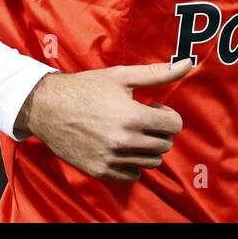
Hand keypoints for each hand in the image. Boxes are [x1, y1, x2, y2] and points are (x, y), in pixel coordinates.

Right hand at [14, 58, 191, 181]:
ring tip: (132, 132)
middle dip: (159, 131)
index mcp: (133, 116)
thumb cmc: (86, 88)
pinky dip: (133, 163)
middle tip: (143, 119)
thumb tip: (189, 63)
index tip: (154, 108)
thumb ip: (158, 73)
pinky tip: (122, 146)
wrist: (48, 108)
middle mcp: (124, 141)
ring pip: (151, 162)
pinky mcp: (100, 170)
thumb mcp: (122, 76)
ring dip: (148, 147)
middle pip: (165, 145)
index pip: (174, 126)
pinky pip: (132, 175)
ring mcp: (111, 158)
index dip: (168, 115)